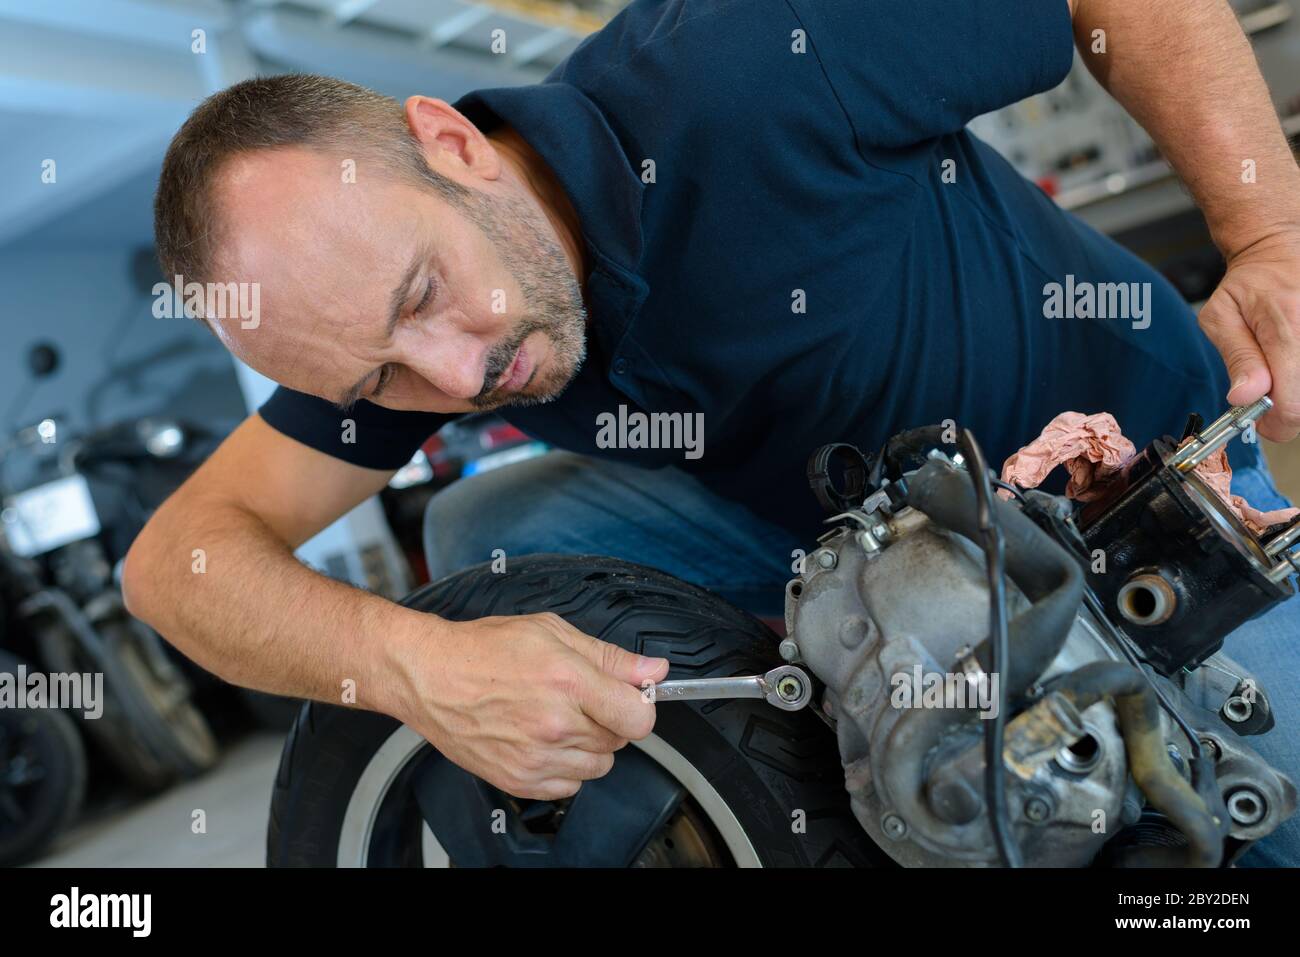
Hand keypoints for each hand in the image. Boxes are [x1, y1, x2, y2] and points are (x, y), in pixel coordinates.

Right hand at [393, 611, 668, 799]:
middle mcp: (555, 725)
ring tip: (557, 717)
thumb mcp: (552, 632)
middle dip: (609, 718)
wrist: (430, 677)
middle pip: (620, 741)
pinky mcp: (520, 781)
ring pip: (599, 766)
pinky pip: (570, 787)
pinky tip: (543, 740)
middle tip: (578, 697)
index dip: (641, 705)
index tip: (630, 697)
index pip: (640, 717)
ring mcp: (537, 758)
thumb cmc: (483, 650)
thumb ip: (610, 657)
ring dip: (589, 745)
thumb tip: (653, 670)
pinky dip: (565, 767)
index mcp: (568, 682)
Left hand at [1198, 229, 1299, 440]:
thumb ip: (1238, 358)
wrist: (1279, 250)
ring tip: (1280, 367)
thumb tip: (1244, 397)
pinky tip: (1290, 361)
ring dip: (1296, 389)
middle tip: (1267, 391)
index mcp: (1286, 327)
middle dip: (1287, 407)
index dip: (1276, 422)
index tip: (1261, 422)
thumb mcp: (1221, 317)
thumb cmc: (1247, 284)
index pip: (1293, 402)